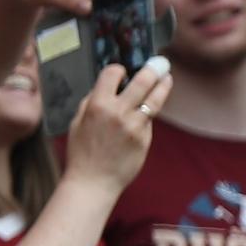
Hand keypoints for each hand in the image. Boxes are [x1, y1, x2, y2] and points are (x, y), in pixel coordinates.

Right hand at [64, 59, 173, 191]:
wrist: (93, 182)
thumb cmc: (82, 153)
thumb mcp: (77, 122)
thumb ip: (90, 102)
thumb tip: (105, 87)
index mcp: (97, 105)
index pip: (112, 74)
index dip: (118, 69)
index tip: (123, 70)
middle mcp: (118, 112)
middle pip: (142, 81)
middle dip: (153, 69)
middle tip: (160, 63)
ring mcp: (134, 125)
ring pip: (154, 99)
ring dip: (163, 85)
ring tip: (167, 78)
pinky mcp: (144, 138)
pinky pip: (149, 120)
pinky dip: (150, 111)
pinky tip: (152, 105)